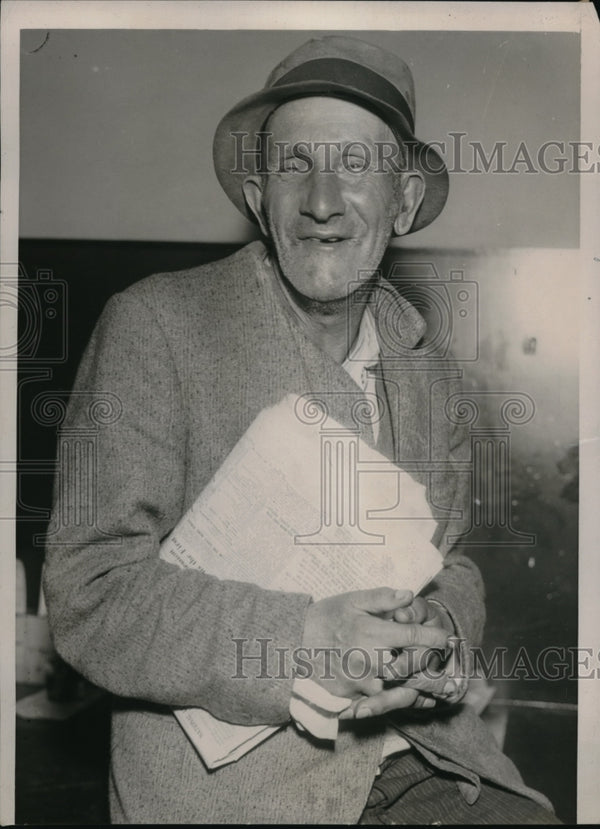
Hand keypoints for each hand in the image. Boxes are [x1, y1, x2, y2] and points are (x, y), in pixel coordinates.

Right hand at [301, 587, 449, 702]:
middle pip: (413, 666)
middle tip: (440, 657)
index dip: (434, 637)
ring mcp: (362, 683)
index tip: (447, 638)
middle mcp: (370, 661)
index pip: (413, 636)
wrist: (291, 647)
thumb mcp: (350, 601)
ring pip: (400, 687)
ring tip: (430, 680)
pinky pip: (383, 703)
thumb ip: (381, 598)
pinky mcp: (354, 699)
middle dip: (429, 662)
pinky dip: (398, 698)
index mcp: (372, 633)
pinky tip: (406, 693)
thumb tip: (409, 594)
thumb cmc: (324, 619)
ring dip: (416, 682)